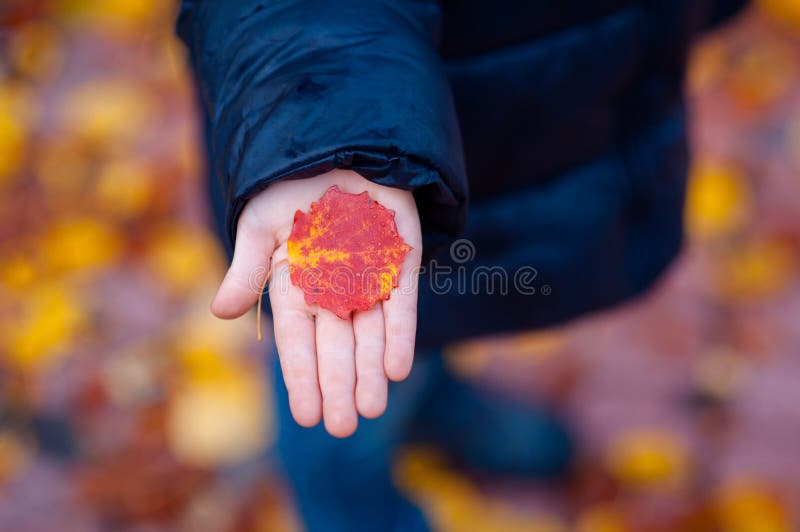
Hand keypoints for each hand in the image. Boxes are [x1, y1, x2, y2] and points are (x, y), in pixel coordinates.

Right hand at [211, 169, 421, 436]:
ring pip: (369, 335)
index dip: (302, 378)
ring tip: (372, 409)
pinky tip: (396, 368)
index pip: (298, 342)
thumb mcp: (260, 224)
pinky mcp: (399, 263)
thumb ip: (247, 268)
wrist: (335, 145)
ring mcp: (368, 279)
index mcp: (296, 286)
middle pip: (337, 348)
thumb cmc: (289, 186)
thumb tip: (219, 313)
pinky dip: (399, 335)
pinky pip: (400, 305)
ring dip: (370, 372)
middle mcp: (333, 290)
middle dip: (340, 387)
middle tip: (344, 427)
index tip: (306, 416)